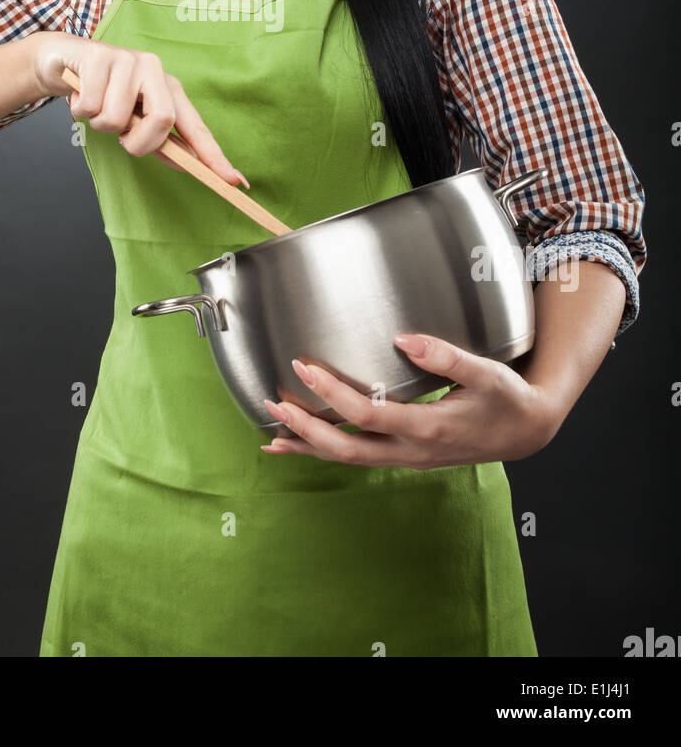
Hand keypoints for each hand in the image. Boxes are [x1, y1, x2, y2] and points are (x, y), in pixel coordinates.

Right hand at [30, 31, 247, 186]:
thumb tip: (185, 164)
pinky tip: (81, 94)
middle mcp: (154, 70)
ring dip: (100, 123)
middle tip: (121, 135)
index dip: (214, 156)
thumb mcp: (132, 117)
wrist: (65, 60)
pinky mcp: (100, 57)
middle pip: (162, 120)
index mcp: (169, 89)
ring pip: (117, 119)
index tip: (235, 181)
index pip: (195, 127)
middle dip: (138, 141)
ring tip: (96, 106)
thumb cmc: (104, 92)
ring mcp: (129, 60)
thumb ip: (157, 139)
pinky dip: (80, 110)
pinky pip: (91, 106)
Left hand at [261, 333, 560, 467]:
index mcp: (427, 429)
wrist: (525, 432)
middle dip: (304, 429)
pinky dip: (325, 451)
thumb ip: (445, 355)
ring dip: (309, 445)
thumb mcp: (485, 373)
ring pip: (347, 459)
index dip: (332, 394)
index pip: (367, 415)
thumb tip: (403, 338)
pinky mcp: (404, 454)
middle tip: (272, 404)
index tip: (304, 368)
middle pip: (346, 449)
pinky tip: (301, 445)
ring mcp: (406, 457)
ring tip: (272, 432)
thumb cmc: (506, 399)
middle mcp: (411, 450)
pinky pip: (357, 456)